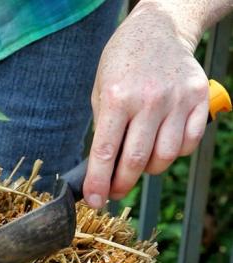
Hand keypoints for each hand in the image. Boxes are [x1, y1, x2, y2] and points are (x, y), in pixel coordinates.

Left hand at [84, 1, 208, 207]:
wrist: (158, 30)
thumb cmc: (122, 63)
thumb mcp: (100, 90)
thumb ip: (103, 128)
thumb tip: (102, 170)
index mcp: (116, 98)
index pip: (105, 152)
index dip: (98, 183)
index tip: (94, 201)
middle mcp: (148, 100)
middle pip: (136, 161)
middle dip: (121, 184)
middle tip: (113, 191)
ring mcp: (177, 100)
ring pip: (164, 157)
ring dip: (147, 170)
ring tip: (137, 163)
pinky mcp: (199, 99)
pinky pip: (188, 144)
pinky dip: (173, 154)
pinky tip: (160, 146)